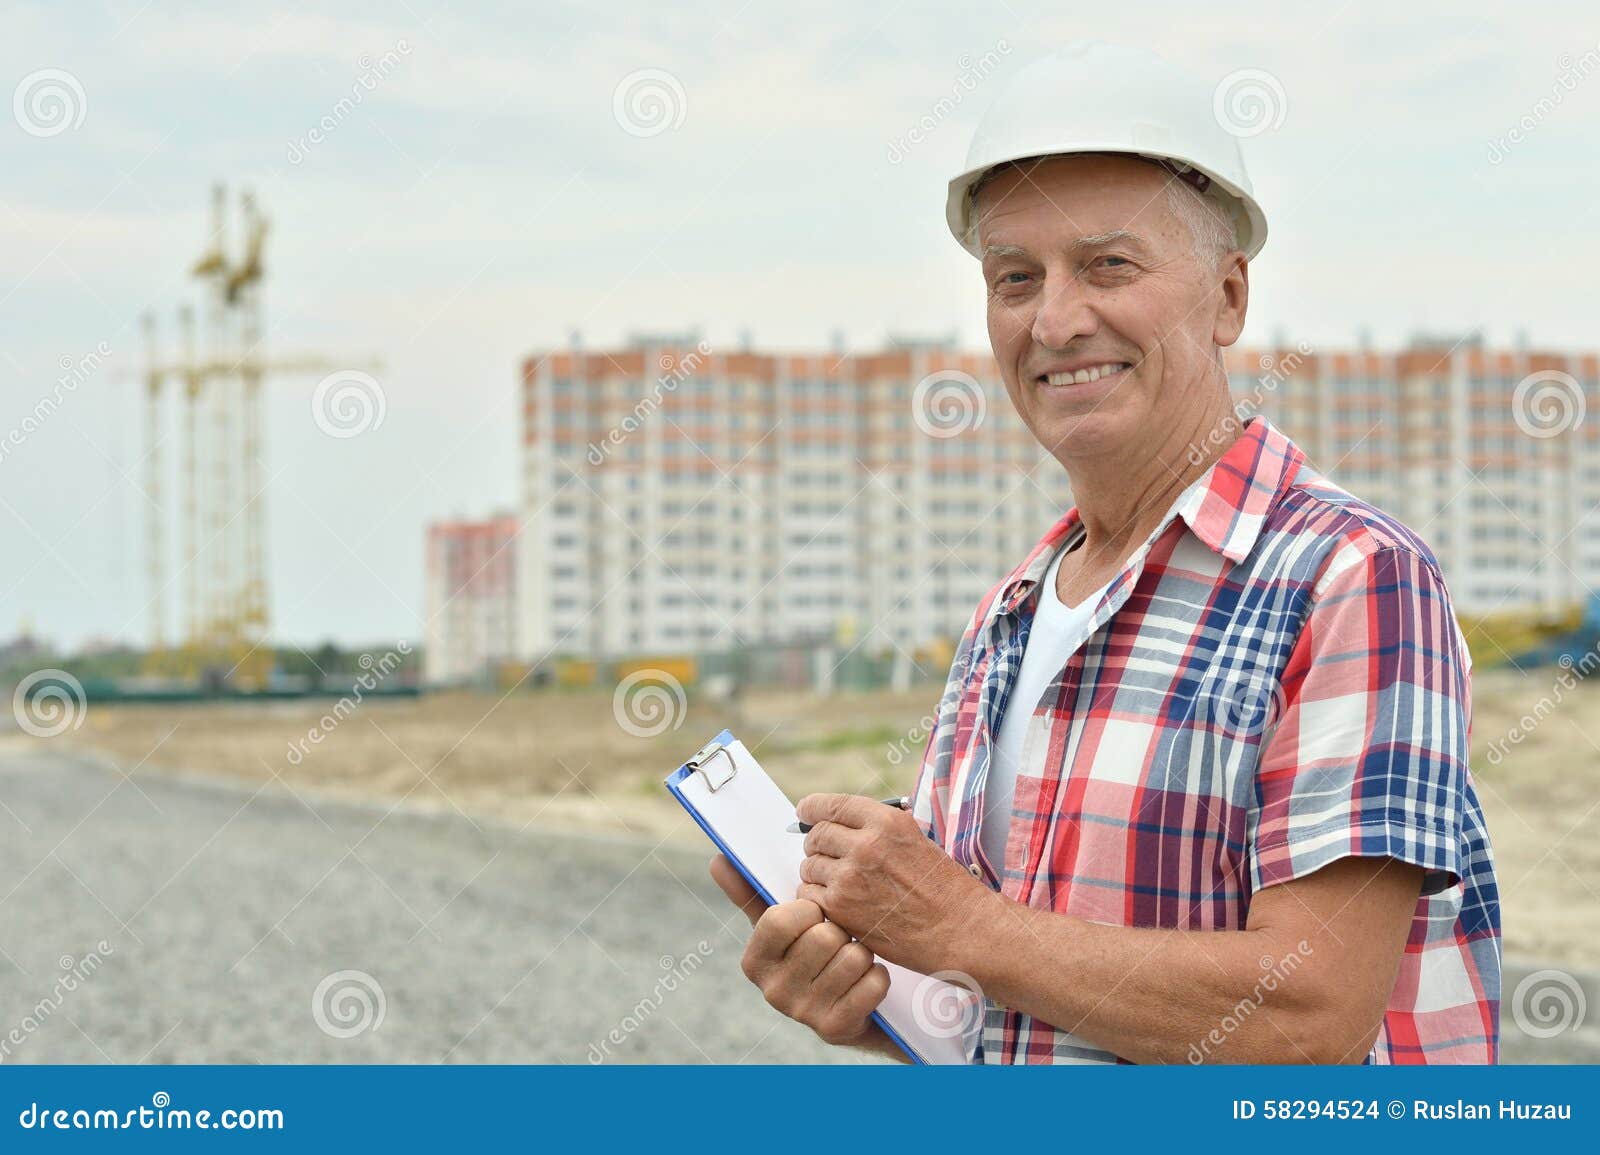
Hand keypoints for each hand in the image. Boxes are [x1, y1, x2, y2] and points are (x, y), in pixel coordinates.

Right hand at [709, 854, 893, 1049]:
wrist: (845, 1011)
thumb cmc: (810, 955)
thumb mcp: (781, 928)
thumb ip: (752, 893)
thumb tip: (718, 859)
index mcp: (754, 962)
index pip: (780, 919)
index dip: (807, 909)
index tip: (814, 915)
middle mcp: (773, 992)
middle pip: (823, 937)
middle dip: (839, 931)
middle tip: (837, 941)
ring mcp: (804, 1014)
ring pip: (852, 957)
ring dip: (862, 953)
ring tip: (852, 960)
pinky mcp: (837, 1028)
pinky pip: (873, 981)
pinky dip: (877, 976)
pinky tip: (865, 981)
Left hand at [794, 793, 994, 975]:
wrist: (961, 930)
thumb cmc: (943, 888)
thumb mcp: (915, 840)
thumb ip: (877, 829)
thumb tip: (840, 824)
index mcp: (886, 822)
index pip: (831, 805)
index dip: (812, 808)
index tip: (805, 812)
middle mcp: (865, 845)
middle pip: (816, 836)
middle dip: (817, 845)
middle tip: (825, 854)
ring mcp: (850, 878)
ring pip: (809, 866)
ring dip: (817, 874)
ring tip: (840, 884)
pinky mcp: (841, 909)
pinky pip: (809, 895)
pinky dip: (817, 899)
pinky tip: (838, 904)